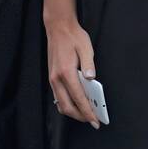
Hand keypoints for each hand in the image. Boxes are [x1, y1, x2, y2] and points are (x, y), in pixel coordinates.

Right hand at [45, 12, 99, 127]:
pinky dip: (68, 104)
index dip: (87, 111)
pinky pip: (58, 97)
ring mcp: (52, 79)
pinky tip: (78, 103)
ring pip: (61, 104)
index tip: (95, 120)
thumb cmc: (73, 37)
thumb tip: (91, 79)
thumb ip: (89, 64)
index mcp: (66, 72)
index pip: (78, 98)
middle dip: (80, 116)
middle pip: (67, 106)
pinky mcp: (52, 78)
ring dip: (73, 112)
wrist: (58, 27)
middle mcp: (56, 78)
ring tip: (86, 114)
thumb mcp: (86, 47)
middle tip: (93, 120)